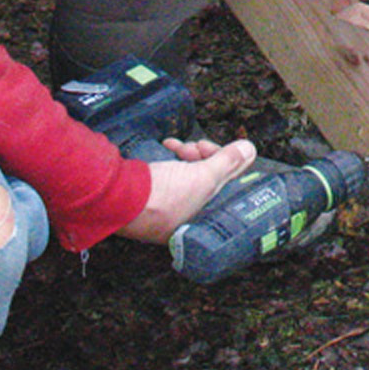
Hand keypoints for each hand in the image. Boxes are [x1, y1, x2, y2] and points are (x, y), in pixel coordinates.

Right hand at [116, 137, 256, 244]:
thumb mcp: (204, 178)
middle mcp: (184, 219)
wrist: (118, 197)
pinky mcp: (151, 195)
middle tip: (196, 146)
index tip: (218, 151)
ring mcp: (166, 208)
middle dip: (204, 158)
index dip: (224, 167)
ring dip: (187, 155)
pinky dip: (170, 158)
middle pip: (205, 181)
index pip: (223, 191)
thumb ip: (227, 164)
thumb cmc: (163, 197)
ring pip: (187, 175)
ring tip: (178, 145)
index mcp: (201, 224)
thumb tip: (250, 149)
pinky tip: (167, 146)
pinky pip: (169, 174)